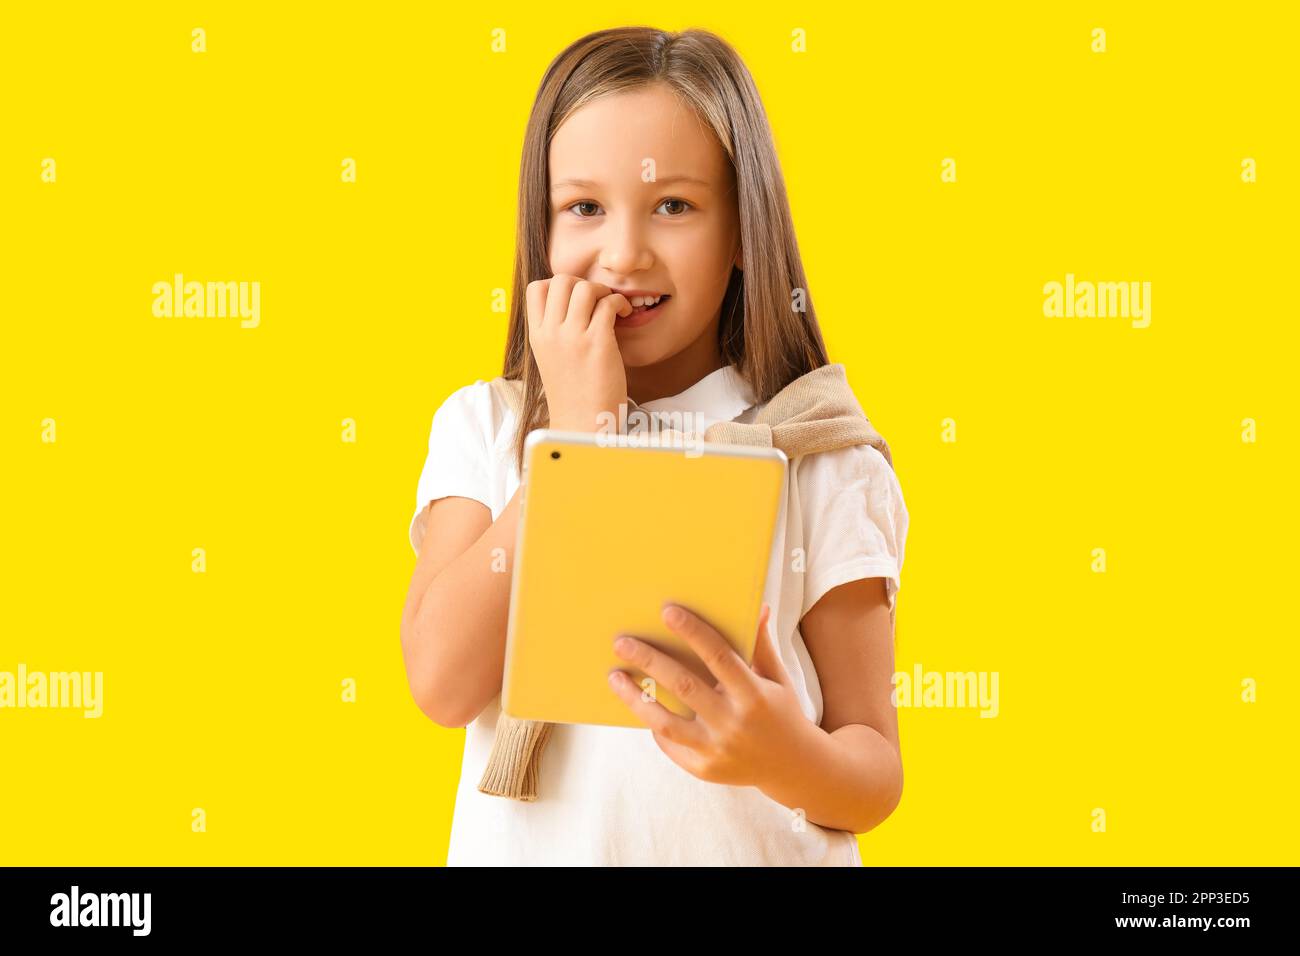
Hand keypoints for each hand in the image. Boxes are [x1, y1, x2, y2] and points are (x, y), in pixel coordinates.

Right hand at [526, 274, 632, 432]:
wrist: (582, 424)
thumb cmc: (573, 393)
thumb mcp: (551, 357)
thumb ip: (555, 331)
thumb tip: (571, 303)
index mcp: (536, 335)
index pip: (536, 287)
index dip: (558, 285)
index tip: (575, 300)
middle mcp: (551, 333)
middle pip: (562, 280)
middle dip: (584, 283)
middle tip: (597, 302)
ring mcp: (573, 338)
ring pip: (586, 287)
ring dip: (604, 291)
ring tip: (612, 308)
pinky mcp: (597, 344)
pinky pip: (609, 304)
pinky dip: (620, 303)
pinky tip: (624, 315)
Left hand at [606, 602, 815, 788]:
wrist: (795, 768)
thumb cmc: (781, 712)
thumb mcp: (777, 677)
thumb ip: (761, 644)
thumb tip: (756, 605)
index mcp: (754, 695)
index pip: (718, 657)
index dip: (693, 632)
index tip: (667, 611)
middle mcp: (734, 723)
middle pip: (683, 686)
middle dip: (650, 660)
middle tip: (622, 642)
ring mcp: (717, 750)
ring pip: (665, 722)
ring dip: (635, 697)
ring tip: (614, 676)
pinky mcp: (704, 769)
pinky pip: (669, 744)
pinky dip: (653, 724)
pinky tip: (639, 704)